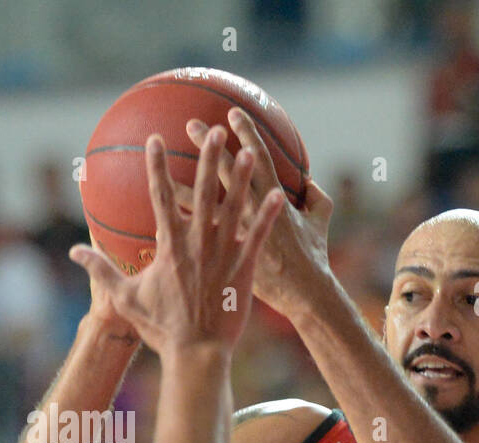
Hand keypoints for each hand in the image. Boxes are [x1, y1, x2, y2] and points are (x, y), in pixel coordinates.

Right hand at [68, 126, 284, 355]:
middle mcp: (197, 244)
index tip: (154, 139)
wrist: (195, 353)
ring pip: (234, 209)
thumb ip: (101, 270)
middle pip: (204, 193)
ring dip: (241, 179)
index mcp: (169, 247)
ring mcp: (223, 255)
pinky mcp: (243, 270)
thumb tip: (74, 252)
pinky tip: (279, 195)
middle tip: (214, 132)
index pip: (160, 197)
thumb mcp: (126, 298)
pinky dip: (267, 217)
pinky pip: (258, 238)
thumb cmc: (161, 327)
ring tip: (250, 151)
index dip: (156, 166)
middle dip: (208, 159)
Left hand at [181, 108, 334, 319]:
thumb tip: (309, 181)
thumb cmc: (313, 258)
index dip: (245, 133)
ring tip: (162, 163)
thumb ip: (317, 197)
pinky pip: (194, 239)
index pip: (257, 157)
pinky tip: (156, 219)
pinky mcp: (222, 256)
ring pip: (200, 203)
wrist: (301, 294)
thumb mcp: (321, 222)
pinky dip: (175, 228)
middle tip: (191, 124)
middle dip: (207, 146)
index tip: (231, 113)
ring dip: (181, 181)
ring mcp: (232, 233)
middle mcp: (249, 211)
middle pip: (223, 172)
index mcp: (273, 198)